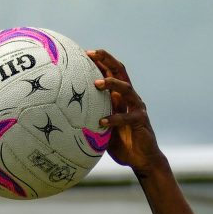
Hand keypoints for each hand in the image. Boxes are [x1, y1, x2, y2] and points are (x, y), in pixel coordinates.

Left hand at [89, 49, 161, 172]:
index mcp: (121, 97)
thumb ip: (94, 118)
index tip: (84, 53)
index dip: (100, 61)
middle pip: (120, 71)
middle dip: (107, 60)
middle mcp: (130, 98)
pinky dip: (113, 118)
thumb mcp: (104, 129)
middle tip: (92, 54)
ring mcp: (137, 108)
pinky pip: (126, 117)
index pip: (112, 72)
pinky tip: (101, 122)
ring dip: (112, 83)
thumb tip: (69, 116)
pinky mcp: (140, 121)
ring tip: (97, 83)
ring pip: (126, 88)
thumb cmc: (123, 144)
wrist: (143, 160)